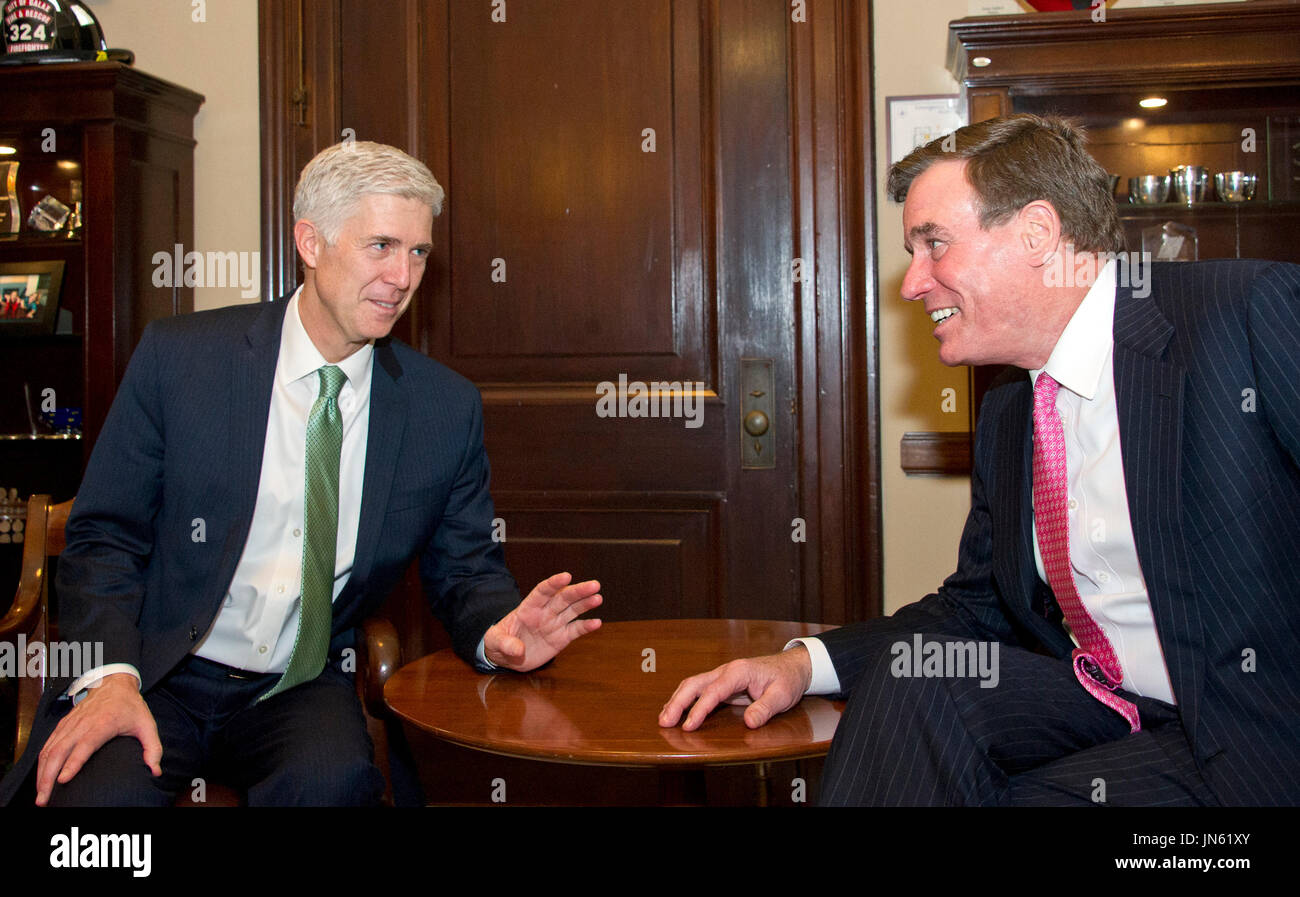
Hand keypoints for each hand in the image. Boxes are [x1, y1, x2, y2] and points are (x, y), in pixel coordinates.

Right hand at [35, 672, 160, 805]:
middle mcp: (82, 724)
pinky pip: (47, 744)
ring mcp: (70, 724)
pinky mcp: (63, 724)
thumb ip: (153, 748)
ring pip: (49, 750)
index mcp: (103, 724)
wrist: (115, 683)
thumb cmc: (131, 706)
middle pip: (60, 751)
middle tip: (44, 799)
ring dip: (42, 773)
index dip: (73, 763)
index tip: (63, 780)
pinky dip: (41, 762)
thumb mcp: (147, 724)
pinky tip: (41, 777)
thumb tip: (156, 771)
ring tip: (41, 794)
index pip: (84, 746)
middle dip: (49, 777)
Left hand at [484, 571, 602, 670]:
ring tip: (598, 598)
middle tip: (594, 585)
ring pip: (573, 610)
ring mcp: (554, 624)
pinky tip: (597, 622)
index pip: (542, 591)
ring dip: (585, 603)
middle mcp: (544, 612)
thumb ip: (506, 643)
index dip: (554, 583)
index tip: (566, 576)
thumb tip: (518, 649)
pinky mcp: (561, 638)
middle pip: (563, 598)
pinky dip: (586, 626)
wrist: (506, 656)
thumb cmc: (498, 642)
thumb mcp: (495, 641)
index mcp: (528, 608)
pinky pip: (576, 630)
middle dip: (578, 591)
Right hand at [658, 644, 812, 730]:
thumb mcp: (782, 696)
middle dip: (677, 703)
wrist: (792, 667)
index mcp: (738, 672)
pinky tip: (676, 711)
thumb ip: (765, 708)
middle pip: (694, 684)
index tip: (688, 727)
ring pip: (692, 685)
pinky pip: (699, 690)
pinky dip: (684, 699)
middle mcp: (726, 671)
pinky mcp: (722, 683)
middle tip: (664, 722)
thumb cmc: (786, 680)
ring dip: (676, 701)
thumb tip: (749, 723)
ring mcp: (722, 676)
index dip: (699, 709)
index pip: (713, 691)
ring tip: (664, 719)